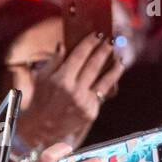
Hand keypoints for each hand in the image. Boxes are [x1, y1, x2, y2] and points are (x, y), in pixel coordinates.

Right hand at [16, 34, 122, 148]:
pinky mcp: (91, 112)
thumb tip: (63, 44)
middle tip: (111, 41)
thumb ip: (54, 60)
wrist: (42, 127)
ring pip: (105, 82)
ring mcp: (84, 103)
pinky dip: (107, 84)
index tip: (97, 34)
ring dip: (114, 69)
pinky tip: (112, 76)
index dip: (89, 44)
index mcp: (61, 80)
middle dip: (104, 51)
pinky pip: (101, 95)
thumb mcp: (42, 78)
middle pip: (94, 66)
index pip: (79, 56)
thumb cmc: (41, 99)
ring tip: (120, 59)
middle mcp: (74, 91)